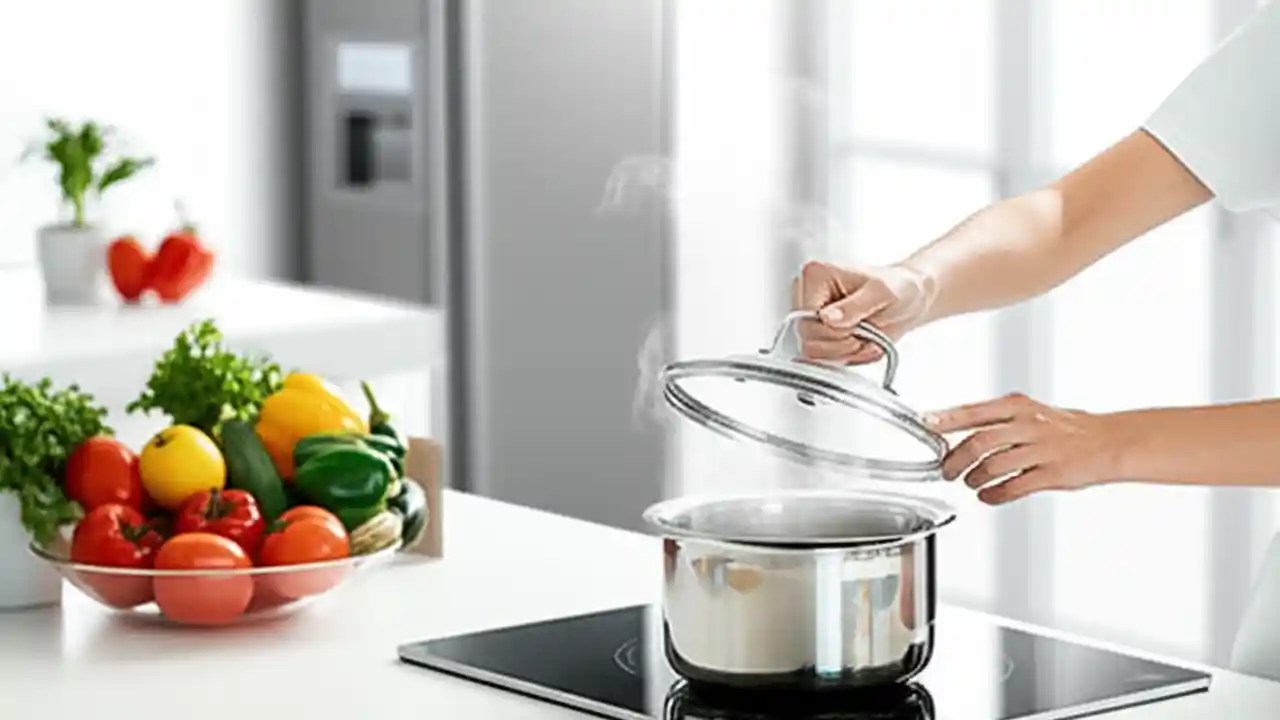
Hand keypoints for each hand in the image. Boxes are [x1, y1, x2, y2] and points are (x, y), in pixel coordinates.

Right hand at [790, 261, 933, 363]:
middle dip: (842, 341)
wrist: (910, 300)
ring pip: (813, 352)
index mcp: (816, 275)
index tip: (857, 323)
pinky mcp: (818, 334)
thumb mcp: (882, 293)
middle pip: (807, 337)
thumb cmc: (898, 288)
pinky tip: (860, 343)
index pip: (805, 316)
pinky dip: (846, 357)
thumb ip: (854, 306)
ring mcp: (811, 316)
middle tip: (865, 330)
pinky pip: (822, 359)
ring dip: (845, 351)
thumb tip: (827, 317)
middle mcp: (806, 294)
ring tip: (865, 336)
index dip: (833, 328)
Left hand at [928, 392, 1126, 503]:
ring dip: (974, 478)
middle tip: (946, 469)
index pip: (974, 411)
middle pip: (979, 442)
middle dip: (955, 459)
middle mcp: (1028, 426)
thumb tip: (958, 423)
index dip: (947, 419)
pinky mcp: (1052, 474)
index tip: (926, 423)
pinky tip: (987, 496)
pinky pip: (1015, 486)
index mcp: (1019, 407)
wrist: (1109, 441)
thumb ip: (998, 418)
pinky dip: (995, 494)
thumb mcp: (1031, 411)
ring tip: (969, 482)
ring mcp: (1041, 450)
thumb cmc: (1067, 427)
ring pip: (993, 466)